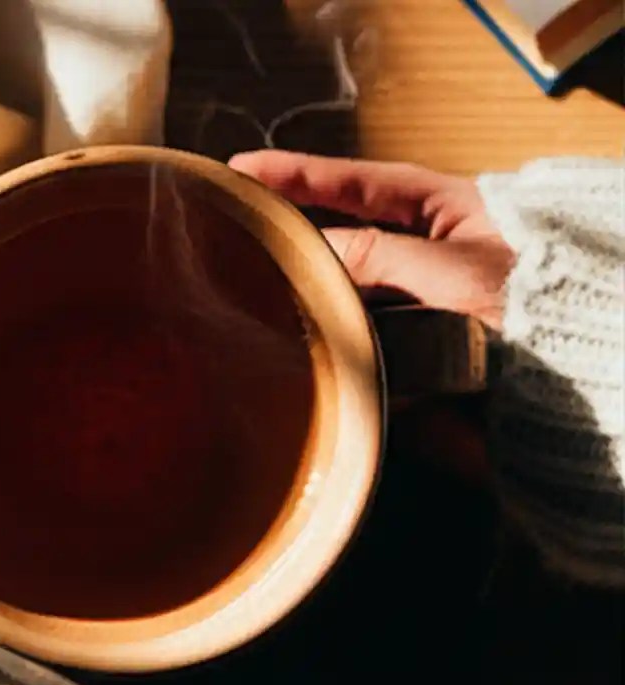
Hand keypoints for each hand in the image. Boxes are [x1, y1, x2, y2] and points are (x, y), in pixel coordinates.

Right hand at [229, 150, 513, 481]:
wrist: (586, 378)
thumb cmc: (535, 303)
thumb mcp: (449, 268)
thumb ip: (372, 257)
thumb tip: (306, 251)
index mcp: (445, 211)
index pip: (357, 183)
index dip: (297, 175)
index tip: (238, 169)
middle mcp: (429, 254)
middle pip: (346, 239)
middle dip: (294, 239)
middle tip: (234, 233)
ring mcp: (422, 306)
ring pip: (349, 296)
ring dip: (313, 301)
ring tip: (257, 295)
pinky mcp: (421, 356)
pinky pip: (365, 345)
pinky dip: (339, 350)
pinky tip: (303, 355)